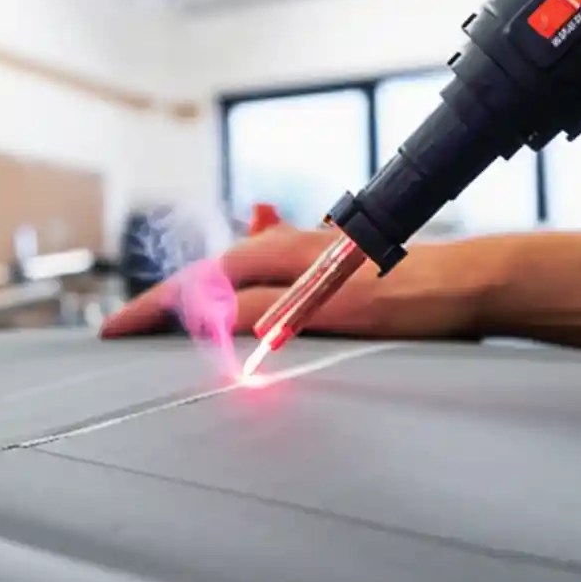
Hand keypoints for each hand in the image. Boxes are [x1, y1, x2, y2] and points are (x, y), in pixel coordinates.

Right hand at [100, 226, 502, 339]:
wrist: (468, 285)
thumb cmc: (404, 295)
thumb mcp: (325, 309)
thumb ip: (263, 312)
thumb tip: (207, 319)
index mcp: (273, 255)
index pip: (193, 287)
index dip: (149, 311)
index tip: (112, 330)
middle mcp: (282, 250)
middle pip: (204, 282)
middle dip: (161, 305)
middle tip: (124, 330)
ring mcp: (301, 260)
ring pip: (229, 283)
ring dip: (193, 305)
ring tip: (162, 324)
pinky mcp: (320, 275)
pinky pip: (257, 288)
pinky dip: (229, 304)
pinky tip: (232, 314)